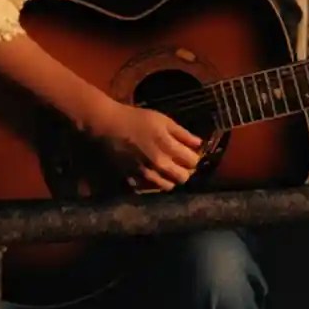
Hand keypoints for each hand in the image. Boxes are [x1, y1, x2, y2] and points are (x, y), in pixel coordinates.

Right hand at [88, 100, 202, 191]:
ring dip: (171, 179)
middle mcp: (160, 165)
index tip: (189, 153)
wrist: (108, 127)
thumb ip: (182, 133)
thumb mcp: (162, 120)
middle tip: (179, 162)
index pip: (193, 162)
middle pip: (184, 178)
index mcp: (169, 147)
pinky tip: (152, 173)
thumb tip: (200, 144)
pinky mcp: (134, 180)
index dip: (194, 157)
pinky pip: (151, 188)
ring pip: (168, 186)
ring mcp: (147, 175)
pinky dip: (155, 183)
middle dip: (185, 170)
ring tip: (166, 169)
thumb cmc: (136, 119)